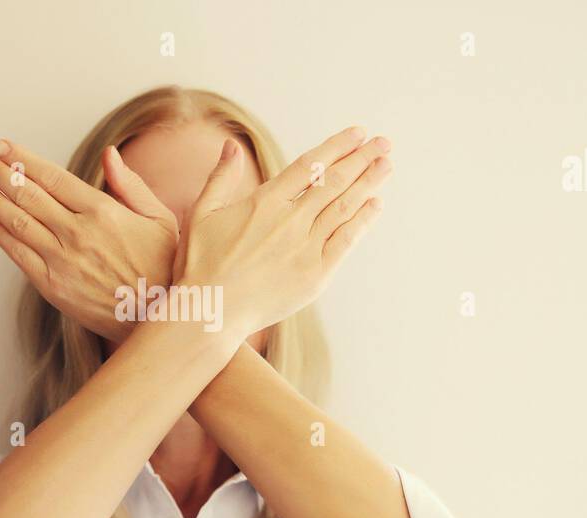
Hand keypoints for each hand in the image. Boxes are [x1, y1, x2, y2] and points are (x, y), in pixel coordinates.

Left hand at [0, 139, 177, 341]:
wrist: (156, 321)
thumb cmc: (163, 268)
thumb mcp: (160, 220)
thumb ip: (131, 185)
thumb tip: (109, 154)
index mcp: (104, 212)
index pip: (53, 178)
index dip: (23, 159)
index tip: (2, 146)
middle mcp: (79, 233)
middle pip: (28, 195)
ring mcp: (63, 261)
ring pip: (18, 222)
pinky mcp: (53, 286)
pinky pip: (18, 254)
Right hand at [174, 126, 391, 337]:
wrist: (210, 313)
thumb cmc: (201, 265)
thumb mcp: (202, 213)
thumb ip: (221, 177)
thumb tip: (230, 144)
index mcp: (264, 202)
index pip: (310, 165)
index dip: (337, 147)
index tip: (358, 133)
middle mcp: (289, 221)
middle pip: (334, 182)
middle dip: (361, 159)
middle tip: (383, 143)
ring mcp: (305, 248)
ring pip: (344, 208)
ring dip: (368, 184)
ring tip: (385, 165)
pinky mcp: (315, 274)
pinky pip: (346, 241)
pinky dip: (362, 221)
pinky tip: (375, 205)